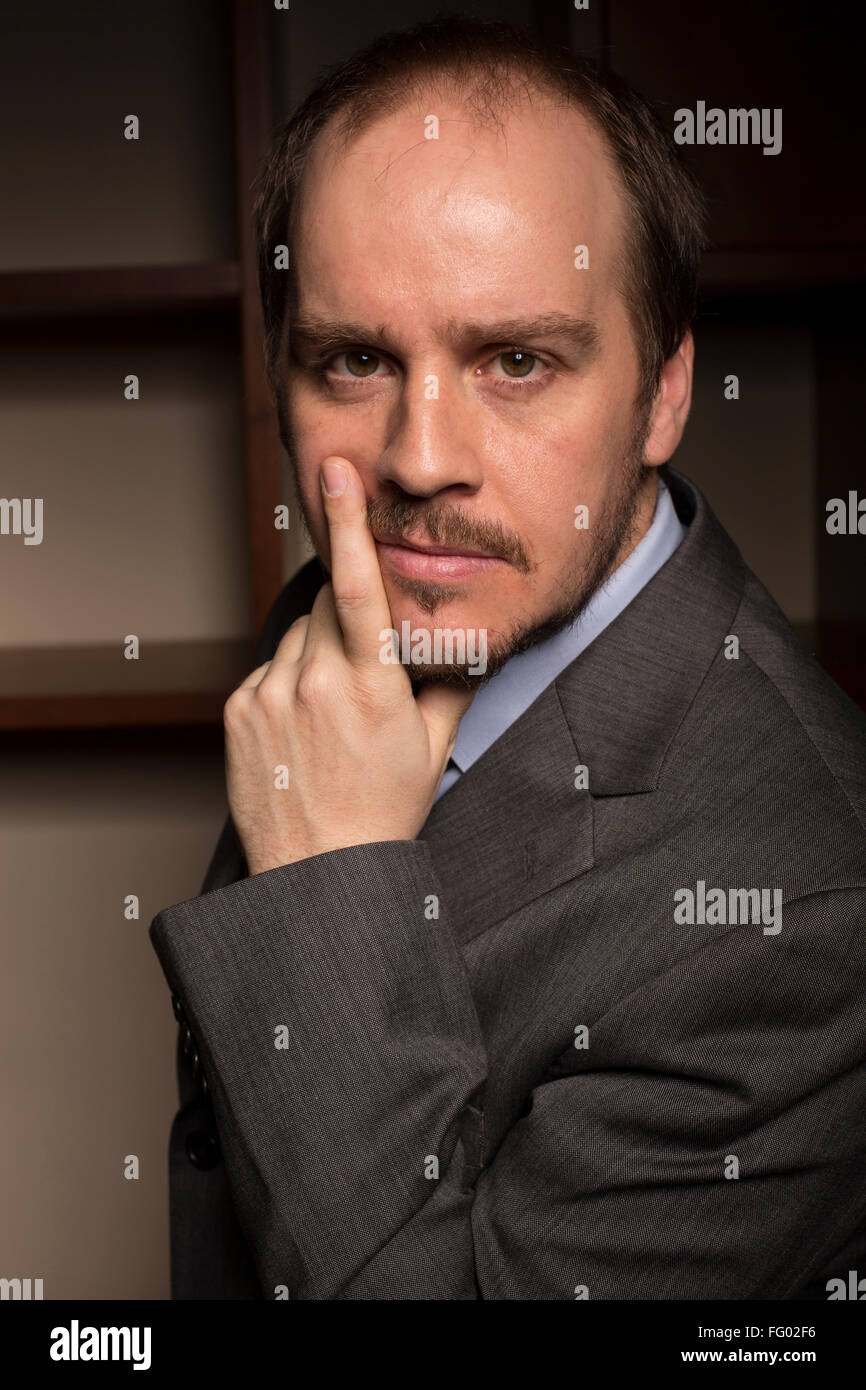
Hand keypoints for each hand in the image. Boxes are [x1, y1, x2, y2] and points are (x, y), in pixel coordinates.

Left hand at [224, 457, 476, 874]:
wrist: (318, 872)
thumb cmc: (385, 811)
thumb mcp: (435, 747)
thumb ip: (452, 681)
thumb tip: (469, 636)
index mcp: (369, 687)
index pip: (358, 588)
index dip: (350, 524)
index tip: (339, 472)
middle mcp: (312, 683)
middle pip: (328, 607)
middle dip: (351, 619)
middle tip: (370, 672)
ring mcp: (266, 696)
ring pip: (299, 637)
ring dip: (320, 654)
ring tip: (335, 715)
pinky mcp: (237, 710)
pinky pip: (269, 668)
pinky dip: (289, 680)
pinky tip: (306, 727)